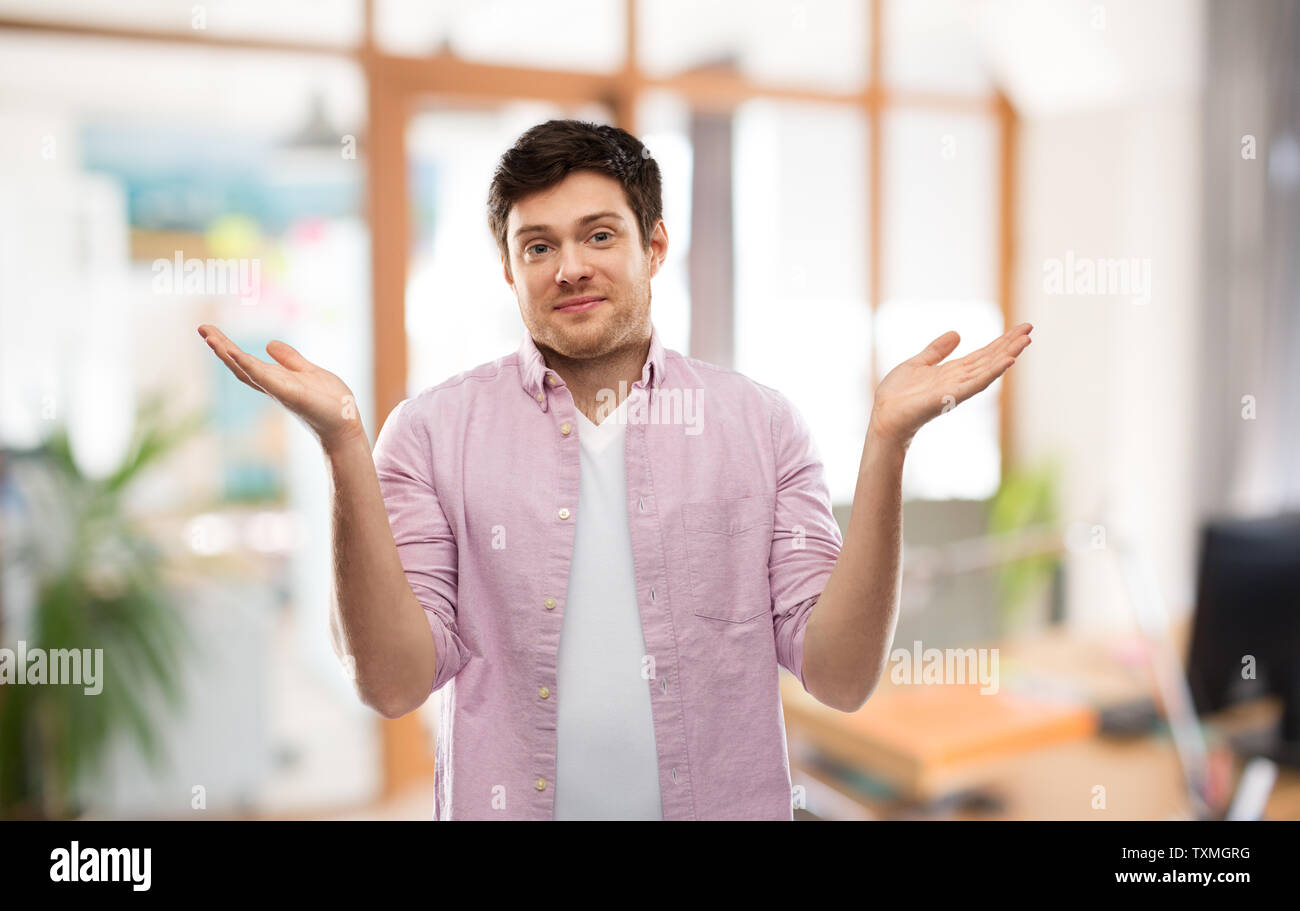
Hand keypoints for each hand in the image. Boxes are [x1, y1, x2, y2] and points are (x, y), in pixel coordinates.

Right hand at [197, 324, 366, 452]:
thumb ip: (289, 359)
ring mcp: (278, 390)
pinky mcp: (290, 394)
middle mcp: (272, 385)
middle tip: (201, 327)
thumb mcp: (307, 371)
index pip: (245, 361)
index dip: (227, 347)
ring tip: (210, 337)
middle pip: (239, 365)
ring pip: (247, 371)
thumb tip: (269, 343)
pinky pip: (266, 379)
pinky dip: (250, 367)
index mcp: (275, 379)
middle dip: (220, 347)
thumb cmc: (329, 401)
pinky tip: (236, 355)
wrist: (345, 423)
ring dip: (228, 354)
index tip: (210, 331)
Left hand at [868, 322, 1032, 449]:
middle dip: (1010, 344)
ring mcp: (956, 389)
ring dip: (1007, 354)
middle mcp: (959, 380)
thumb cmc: (897, 395)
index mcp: (953, 372)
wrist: (883, 416)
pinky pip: (975, 383)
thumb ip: (936, 350)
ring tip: (1026, 341)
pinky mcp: (949, 397)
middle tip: (1030, 328)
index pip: (983, 354)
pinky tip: (1007, 361)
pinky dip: (992, 372)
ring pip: (988, 369)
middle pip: (990, 359)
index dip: (1001, 341)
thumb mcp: (918, 363)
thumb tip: (957, 333)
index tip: (1019, 328)